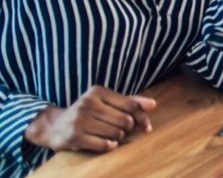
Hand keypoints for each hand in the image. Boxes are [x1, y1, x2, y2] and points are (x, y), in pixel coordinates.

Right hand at [24, 86, 155, 152]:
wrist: (54, 126)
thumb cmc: (88, 113)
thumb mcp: (107, 102)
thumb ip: (131, 102)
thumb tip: (153, 104)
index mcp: (97, 91)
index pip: (131, 105)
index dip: (141, 117)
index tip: (144, 126)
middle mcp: (87, 103)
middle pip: (125, 120)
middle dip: (127, 128)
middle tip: (120, 130)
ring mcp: (80, 120)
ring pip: (116, 133)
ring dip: (118, 137)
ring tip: (110, 135)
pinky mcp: (74, 137)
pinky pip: (105, 145)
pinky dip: (110, 146)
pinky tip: (107, 143)